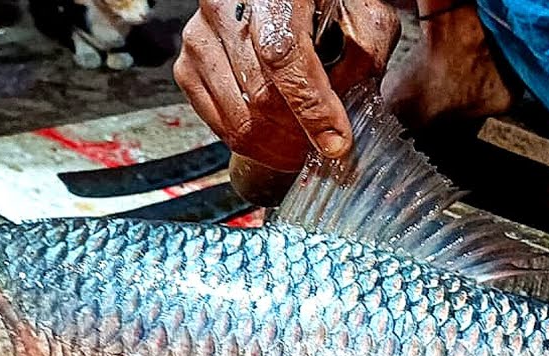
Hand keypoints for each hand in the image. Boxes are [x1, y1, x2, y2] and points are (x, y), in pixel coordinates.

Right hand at [173, 0, 398, 174]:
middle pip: (259, 96)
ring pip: (237, 117)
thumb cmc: (322, 2)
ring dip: (275, 145)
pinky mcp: (187, 67)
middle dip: (297, 134)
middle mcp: (224, 9)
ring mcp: (200, 40)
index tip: (336, 142)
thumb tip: (340, 123)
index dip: (311, 107)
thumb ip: (360, 61)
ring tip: (301, 147)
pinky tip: (275, 140)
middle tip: (323, 148)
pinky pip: (217, 124)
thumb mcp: (359, 18)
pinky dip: (250, 142)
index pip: (284, 57)